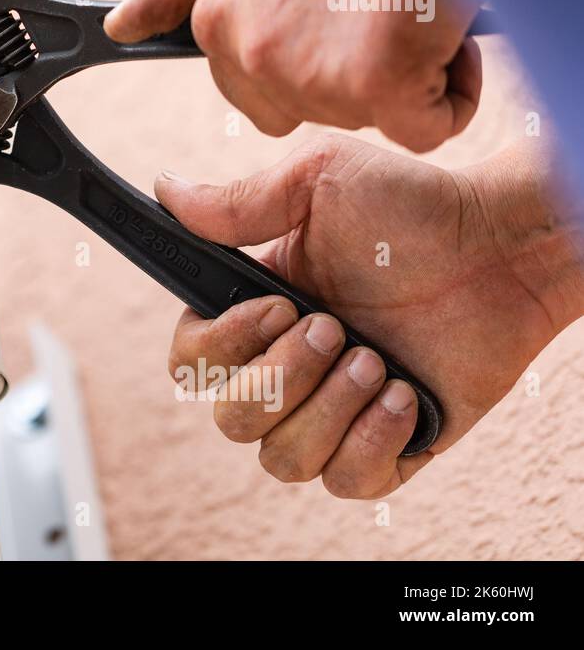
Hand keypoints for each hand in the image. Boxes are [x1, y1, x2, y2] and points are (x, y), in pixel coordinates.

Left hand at [104, 0, 480, 151]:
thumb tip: (119, 29)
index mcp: (217, 27)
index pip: (262, 97)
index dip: (312, 66)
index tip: (337, 15)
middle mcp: (254, 59)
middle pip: (319, 111)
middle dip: (354, 76)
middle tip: (379, 5)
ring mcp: (310, 75)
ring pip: (371, 116)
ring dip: (403, 78)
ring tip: (408, 6)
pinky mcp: (375, 83)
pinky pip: (424, 128)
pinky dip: (449, 95)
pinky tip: (444, 38)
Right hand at [156, 134, 583, 497]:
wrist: (502, 247)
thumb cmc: (411, 207)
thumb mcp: (316, 183)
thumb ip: (235, 202)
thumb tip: (165, 189)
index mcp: (256, 312)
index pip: (190, 361)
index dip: (221, 347)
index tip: (279, 307)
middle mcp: (287, 366)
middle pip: (230, 419)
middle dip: (282, 378)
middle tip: (336, 327)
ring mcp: (335, 409)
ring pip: (282, 459)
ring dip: (327, 409)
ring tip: (376, 361)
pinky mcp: (388, 447)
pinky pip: (344, 482)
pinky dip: (369, 442)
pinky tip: (404, 394)